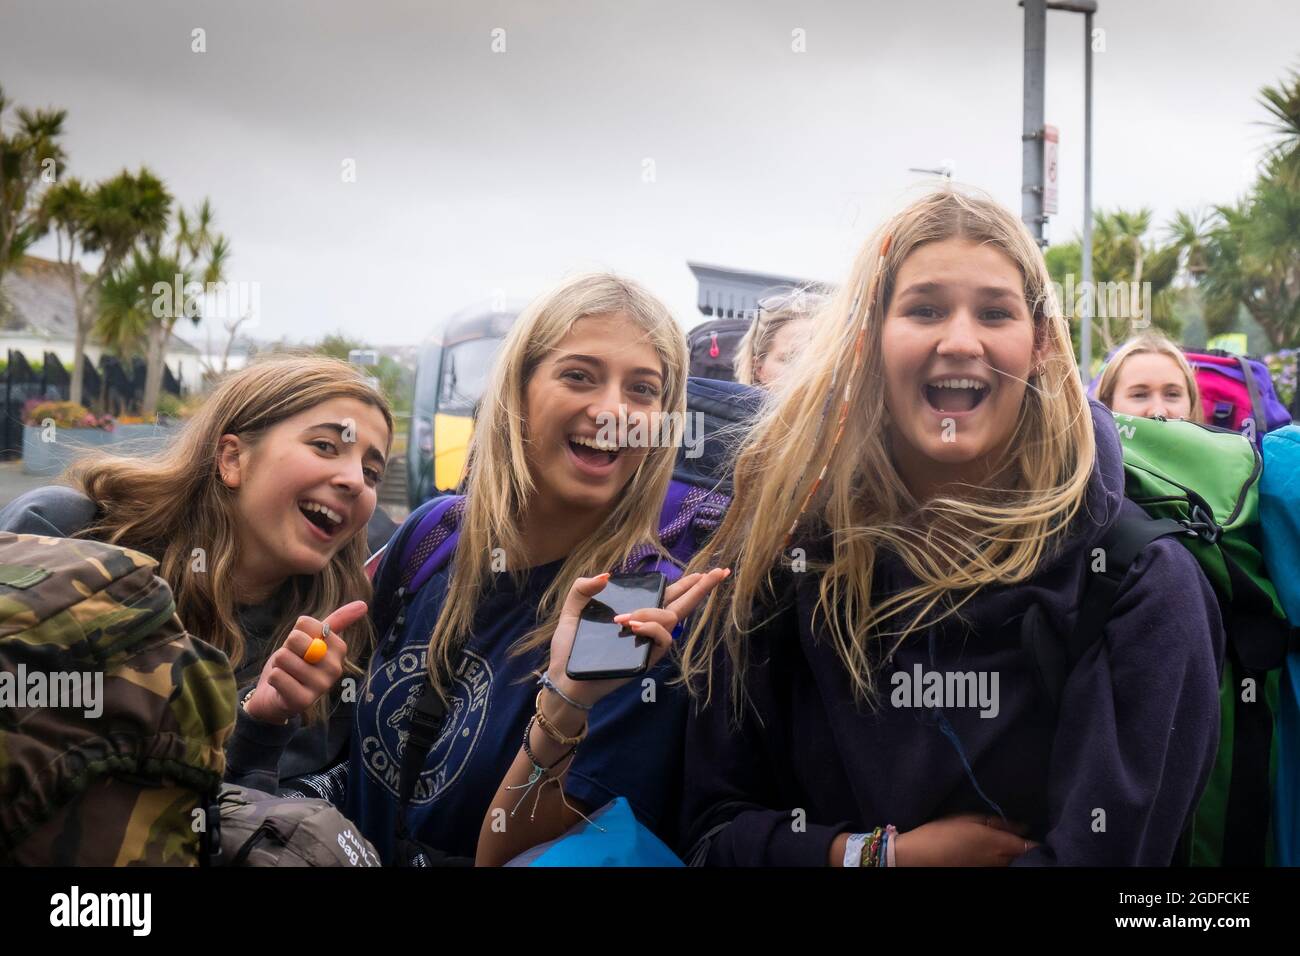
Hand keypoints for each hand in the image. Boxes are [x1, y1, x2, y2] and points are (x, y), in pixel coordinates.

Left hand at [243, 600, 367, 724]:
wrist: (276, 696)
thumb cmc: (296, 663)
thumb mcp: (313, 639)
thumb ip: (337, 621)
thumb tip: (364, 604)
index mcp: (339, 649)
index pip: (305, 623)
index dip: (296, 632)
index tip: (302, 647)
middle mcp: (335, 668)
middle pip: (295, 639)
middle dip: (286, 649)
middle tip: (292, 662)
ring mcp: (321, 687)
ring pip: (283, 657)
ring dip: (278, 665)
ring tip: (287, 674)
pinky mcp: (303, 701)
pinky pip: (277, 676)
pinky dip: (273, 679)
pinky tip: (281, 686)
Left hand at [545, 567, 730, 711]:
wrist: (565, 678)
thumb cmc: (571, 648)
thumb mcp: (572, 611)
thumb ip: (583, 589)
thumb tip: (607, 575)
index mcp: (637, 613)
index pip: (669, 595)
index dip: (689, 583)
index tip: (708, 571)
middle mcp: (648, 628)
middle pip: (683, 604)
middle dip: (702, 588)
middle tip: (721, 572)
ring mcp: (650, 644)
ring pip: (670, 619)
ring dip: (650, 612)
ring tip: (624, 620)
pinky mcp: (647, 660)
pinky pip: (662, 639)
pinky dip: (650, 627)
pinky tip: (633, 625)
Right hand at [892, 813, 1037, 866]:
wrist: (920, 857)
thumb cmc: (942, 833)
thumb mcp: (969, 819)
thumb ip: (997, 823)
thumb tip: (1023, 826)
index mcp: (998, 844)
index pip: (1031, 847)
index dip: (1036, 841)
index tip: (1033, 833)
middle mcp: (1000, 861)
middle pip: (1025, 857)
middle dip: (1028, 848)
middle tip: (1024, 837)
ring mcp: (992, 870)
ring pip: (1013, 863)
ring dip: (1016, 855)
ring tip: (1012, 844)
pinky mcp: (982, 874)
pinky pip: (1001, 867)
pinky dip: (1004, 861)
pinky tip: (996, 854)